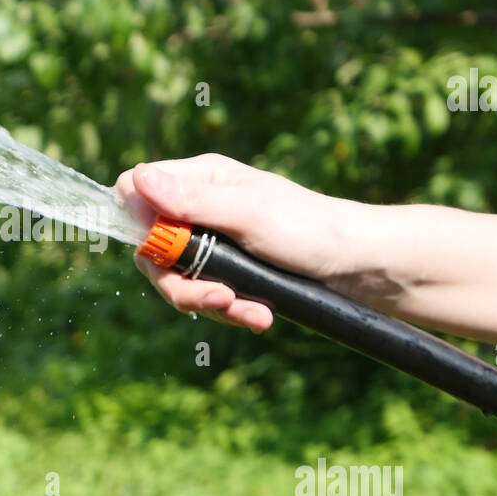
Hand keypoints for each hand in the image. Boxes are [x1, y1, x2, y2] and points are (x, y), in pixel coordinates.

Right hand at [114, 154, 356, 332]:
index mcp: (200, 179)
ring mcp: (214, 242)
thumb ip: (191, 202)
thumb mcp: (248, 215)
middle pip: (152, 250)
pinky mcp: (230, 271)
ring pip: (179, 280)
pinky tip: (261, 317)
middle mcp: (200, 207)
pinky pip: (207, 296)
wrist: (361, 266)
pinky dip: (231, 310)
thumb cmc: (310, 230)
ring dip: (212, 304)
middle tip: (220, 299)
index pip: (135, 192)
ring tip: (253, 314)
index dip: (140, 227)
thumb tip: (137, 178)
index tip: (165, 253)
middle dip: (181, 284)